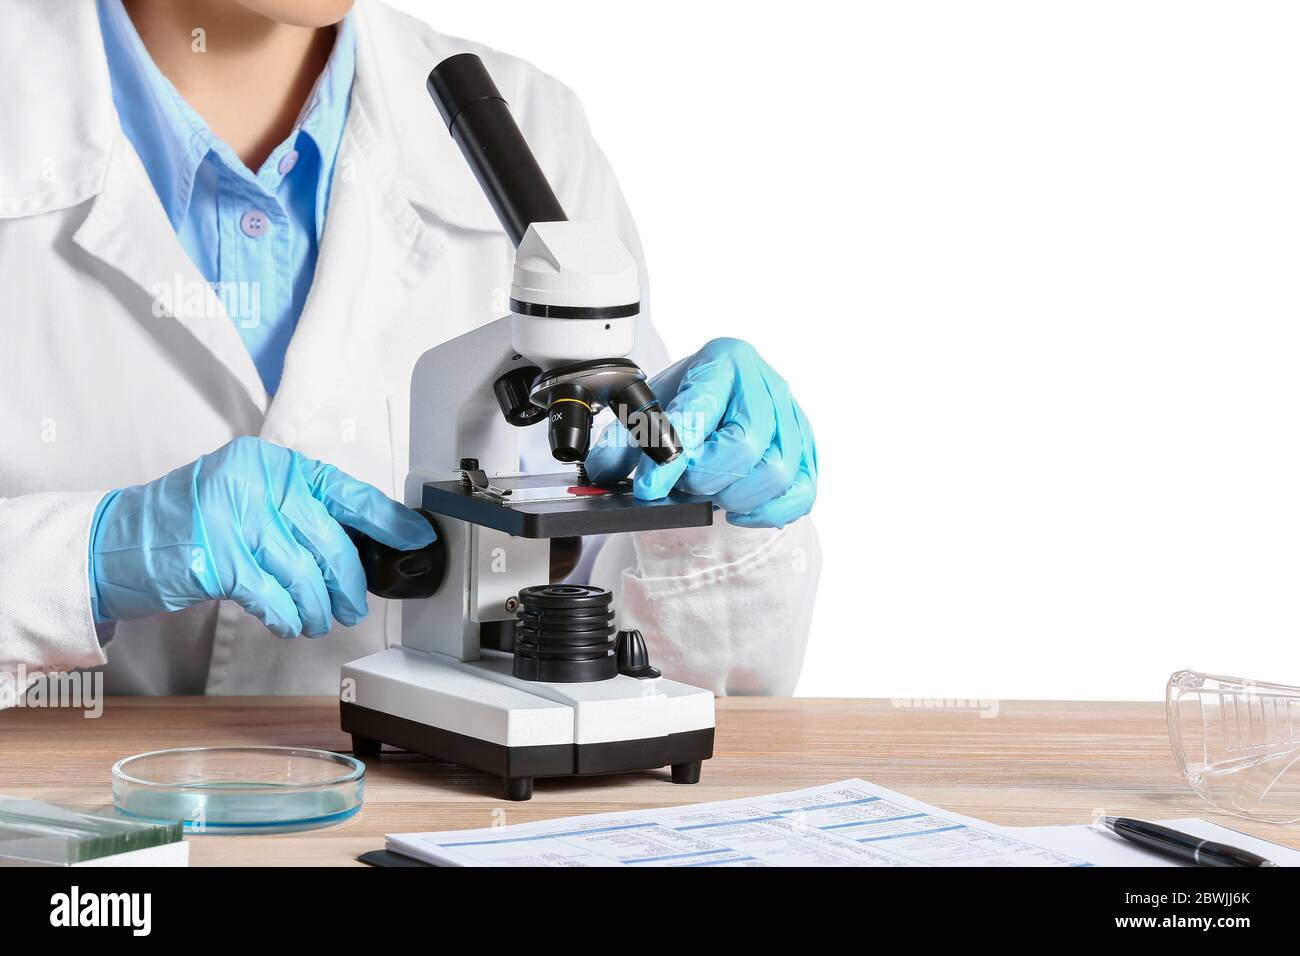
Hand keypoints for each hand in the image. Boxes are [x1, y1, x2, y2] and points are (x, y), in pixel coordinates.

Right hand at [89, 437, 435, 637]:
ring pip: (303, 572)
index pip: (343, 489)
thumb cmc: (190, 524)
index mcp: (270, 462)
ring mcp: (231, 516)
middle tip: (352, 604)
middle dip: (349, 581)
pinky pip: (272, 595)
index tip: (416, 538)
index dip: (386, 519)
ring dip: (317, 607)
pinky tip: (289, 624)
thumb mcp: (249, 501)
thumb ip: (298, 515)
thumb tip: (361, 546)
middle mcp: (253, 481)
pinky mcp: (215, 556)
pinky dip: (287, 616)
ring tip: (318, 620)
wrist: (117, 540)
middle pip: (328, 539)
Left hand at [585, 338, 817, 527]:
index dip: (672, 456)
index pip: (701, 411)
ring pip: (776, 471)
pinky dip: (770, 510)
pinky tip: (740, 510)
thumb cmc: (688, 399)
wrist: (722, 390)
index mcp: (723, 362)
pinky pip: (802, 490)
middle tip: (685, 482)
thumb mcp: (647, 407)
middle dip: (706, 476)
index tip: (649, 487)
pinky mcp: (807, 449)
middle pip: (745, 445)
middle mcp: (765, 385)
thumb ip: (621, 439)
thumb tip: (601, 472)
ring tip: (712, 490)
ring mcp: (792, 417)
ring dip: (736, 495)